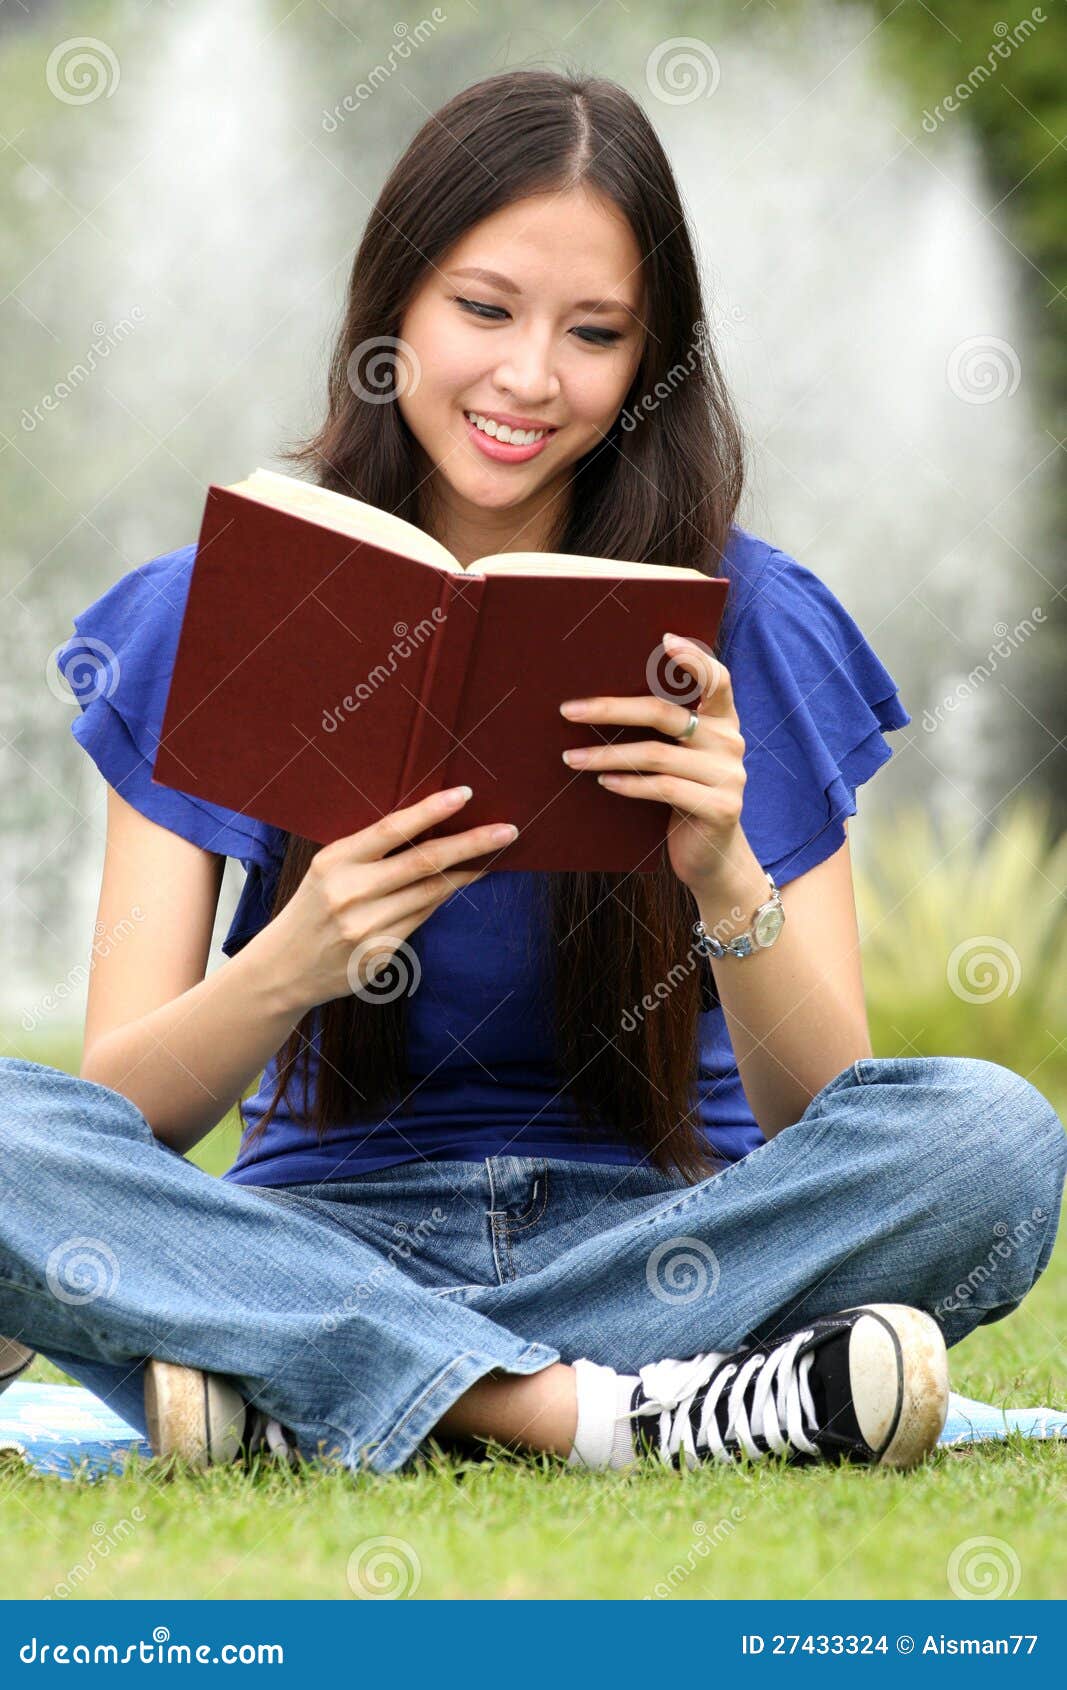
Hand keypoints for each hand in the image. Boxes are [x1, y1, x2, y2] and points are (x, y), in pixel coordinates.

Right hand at [260, 787, 518, 1012]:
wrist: (284, 968)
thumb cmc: (314, 906)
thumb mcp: (330, 869)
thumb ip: (371, 851)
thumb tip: (433, 827)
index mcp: (335, 861)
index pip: (392, 829)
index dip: (431, 810)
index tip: (466, 794)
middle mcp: (350, 894)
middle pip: (424, 863)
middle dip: (472, 844)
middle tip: (509, 831)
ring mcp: (367, 928)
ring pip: (431, 893)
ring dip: (466, 873)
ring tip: (493, 855)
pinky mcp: (380, 954)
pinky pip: (422, 919)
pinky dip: (442, 899)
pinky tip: (455, 886)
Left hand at [559, 631, 746, 900]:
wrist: (713, 860)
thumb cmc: (684, 799)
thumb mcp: (680, 759)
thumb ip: (665, 729)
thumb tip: (599, 702)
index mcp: (723, 721)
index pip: (717, 680)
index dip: (694, 659)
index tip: (664, 641)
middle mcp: (730, 741)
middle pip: (666, 714)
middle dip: (611, 709)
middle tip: (569, 711)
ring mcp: (729, 776)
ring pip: (656, 755)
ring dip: (606, 755)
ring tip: (570, 757)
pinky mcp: (720, 808)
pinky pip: (664, 788)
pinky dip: (629, 784)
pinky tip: (604, 782)